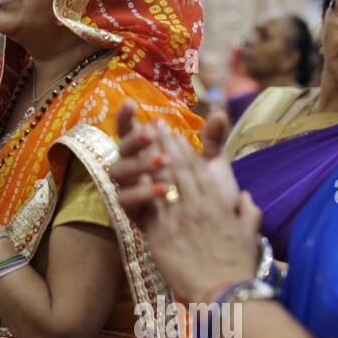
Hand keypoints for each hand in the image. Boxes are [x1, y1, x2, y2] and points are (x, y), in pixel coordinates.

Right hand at [111, 102, 229, 220]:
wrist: (210, 235)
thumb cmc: (206, 197)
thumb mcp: (212, 166)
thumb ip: (213, 141)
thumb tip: (220, 113)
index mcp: (148, 153)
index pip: (129, 130)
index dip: (125, 117)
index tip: (130, 103)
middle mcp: (134, 169)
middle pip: (120, 148)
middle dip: (134, 140)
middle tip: (152, 133)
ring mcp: (129, 188)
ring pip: (117, 172)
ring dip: (138, 163)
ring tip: (163, 161)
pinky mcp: (130, 210)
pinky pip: (124, 199)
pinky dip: (142, 193)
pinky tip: (162, 189)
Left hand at [136, 124, 260, 302]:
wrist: (225, 292)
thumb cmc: (238, 267)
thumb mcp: (249, 236)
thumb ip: (248, 213)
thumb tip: (246, 198)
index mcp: (218, 205)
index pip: (199, 170)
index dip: (185, 150)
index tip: (175, 134)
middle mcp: (198, 206)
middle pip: (179, 168)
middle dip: (166, 145)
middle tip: (155, 126)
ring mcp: (178, 218)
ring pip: (163, 181)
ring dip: (151, 159)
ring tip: (142, 141)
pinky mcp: (161, 234)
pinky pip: (148, 206)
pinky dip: (141, 188)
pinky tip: (132, 173)